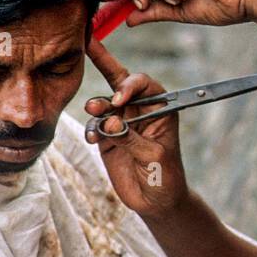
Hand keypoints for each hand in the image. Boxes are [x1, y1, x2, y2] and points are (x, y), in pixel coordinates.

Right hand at [83, 37, 188, 217]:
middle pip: (119, 81)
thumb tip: (110, 123)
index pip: (144, 84)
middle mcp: (139, 110)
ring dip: (97, 105)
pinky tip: (94, 139)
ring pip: (104, 104)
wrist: (155, 202)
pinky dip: (92, 130)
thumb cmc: (165, 176)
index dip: (130, 85)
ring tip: (93, 110)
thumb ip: (131, 139)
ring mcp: (121, 123)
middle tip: (90, 55)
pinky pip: (95, 127)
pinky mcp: (107, 139)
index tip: (119, 98)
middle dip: (104, 64)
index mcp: (160, 108)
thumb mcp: (154, 157)